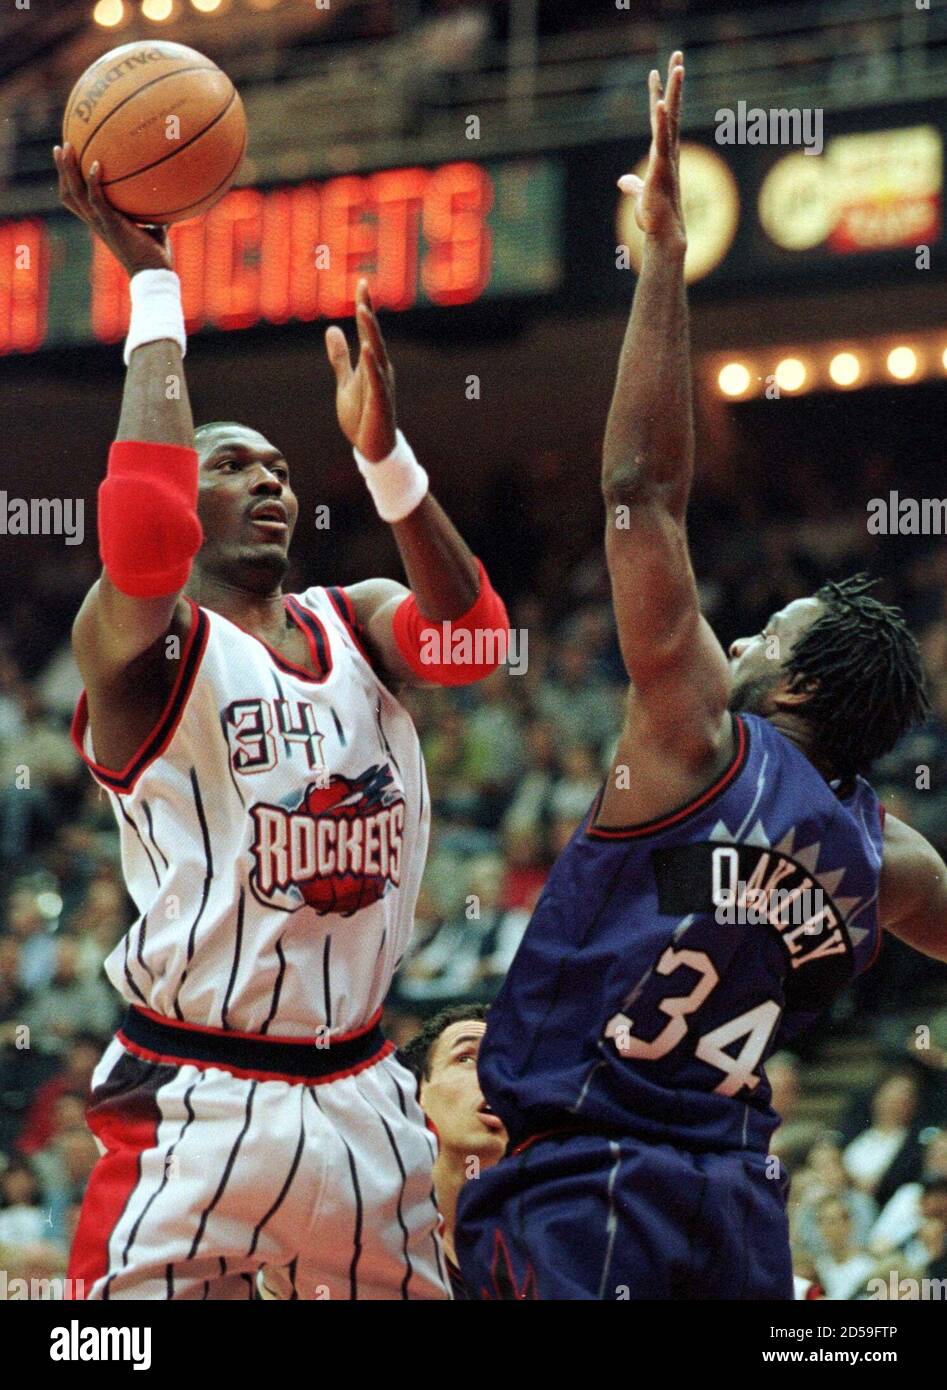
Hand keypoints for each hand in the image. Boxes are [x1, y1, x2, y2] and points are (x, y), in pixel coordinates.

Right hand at [53, 142, 172, 276]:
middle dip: (62, 169)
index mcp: (101, 221)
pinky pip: (96, 199)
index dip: (69, 182)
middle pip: (68, 193)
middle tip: (60, 147)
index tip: (69, 160)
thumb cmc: (156, 255)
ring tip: (66, 147)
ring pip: (74, 193)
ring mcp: (101, 223)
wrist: (155, 274)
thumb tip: (169, 196)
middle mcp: (96, 222)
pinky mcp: (110, 225)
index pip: (77, 200)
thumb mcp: (156, 228)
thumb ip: (156, 213)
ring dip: (68, 169)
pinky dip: (94, 181)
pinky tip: (96, 164)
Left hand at [325, 279, 396, 461]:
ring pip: (376, 353)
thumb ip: (340, 357)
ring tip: (363, 310)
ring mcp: (382, 386)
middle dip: (368, 311)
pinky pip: (376, 380)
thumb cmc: (362, 415)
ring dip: (370, 332)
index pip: (368, 330)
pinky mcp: (380, 403)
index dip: (365, 306)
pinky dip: (372, 364)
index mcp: (372, 363)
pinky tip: (367, 348)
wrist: (372, 449)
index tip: (362, 282)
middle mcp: (380, 369)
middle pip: (374, 335)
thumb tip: (332, 329)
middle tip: (363, 286)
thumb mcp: (346, 381)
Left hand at [619, 51, 685, 250]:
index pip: (660, 119)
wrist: (665, 235)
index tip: (656, 72)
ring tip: (678, 66)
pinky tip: (659, 103)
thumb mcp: (641, 195)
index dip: (658, 94)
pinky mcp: (662, 168)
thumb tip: (623, 181)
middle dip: (675, 82)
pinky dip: (660, 122)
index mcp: (663, 153)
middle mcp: (669, 151)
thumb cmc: (655, 217)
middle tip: (678, 55)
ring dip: (674, 92)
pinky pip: (662, 140)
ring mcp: (667, 158)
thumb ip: (634, 185)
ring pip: (671, 118)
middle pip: (672, 109)